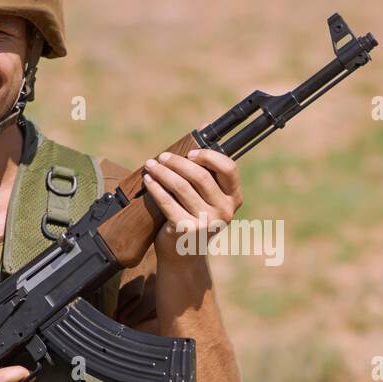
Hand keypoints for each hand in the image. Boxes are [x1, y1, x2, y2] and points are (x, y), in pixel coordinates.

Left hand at [141, 148, 243, 265]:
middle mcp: (224, 211)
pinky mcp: (186, 229)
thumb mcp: (206, 195)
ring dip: (162, 172)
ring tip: (151, 165)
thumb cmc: (195, 216)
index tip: (190, 153)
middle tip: (162, 156)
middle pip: (200, 176)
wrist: (184, 255)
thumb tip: (205, 126)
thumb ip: (207, 167)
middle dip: (177, 162)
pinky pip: (167, 201)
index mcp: (234, 198)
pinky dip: (155, 188)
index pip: (229, 169)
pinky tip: (148, 180)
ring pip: (181, 187)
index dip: (209, 156)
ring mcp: (206, 222)